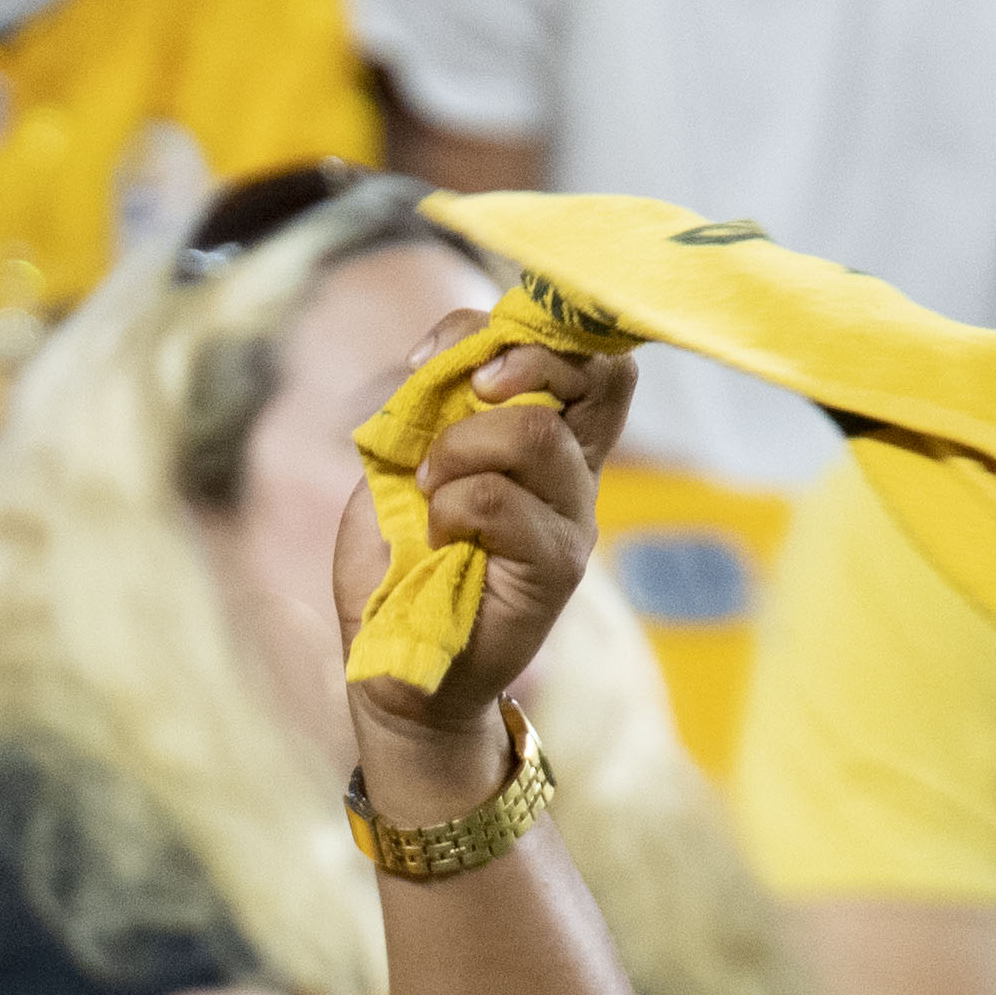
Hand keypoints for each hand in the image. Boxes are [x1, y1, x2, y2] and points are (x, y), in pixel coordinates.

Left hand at [329, 315, 636, 740]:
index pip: (580, 353)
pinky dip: (453, 506)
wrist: (398, 665)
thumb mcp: (401, 465)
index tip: (428, 356)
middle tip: (459, 400)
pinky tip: (438, 536)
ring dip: (462, 449)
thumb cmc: (399, 563)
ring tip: (429, 489)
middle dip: (518, 361)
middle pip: (597, 373)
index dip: (513, 329)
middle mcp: (575, 471)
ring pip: (539, 433)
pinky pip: (503, 501)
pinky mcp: (558, 566)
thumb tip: (437, 360)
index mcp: (547, 437)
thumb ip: (429, 409)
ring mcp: (573, 517)